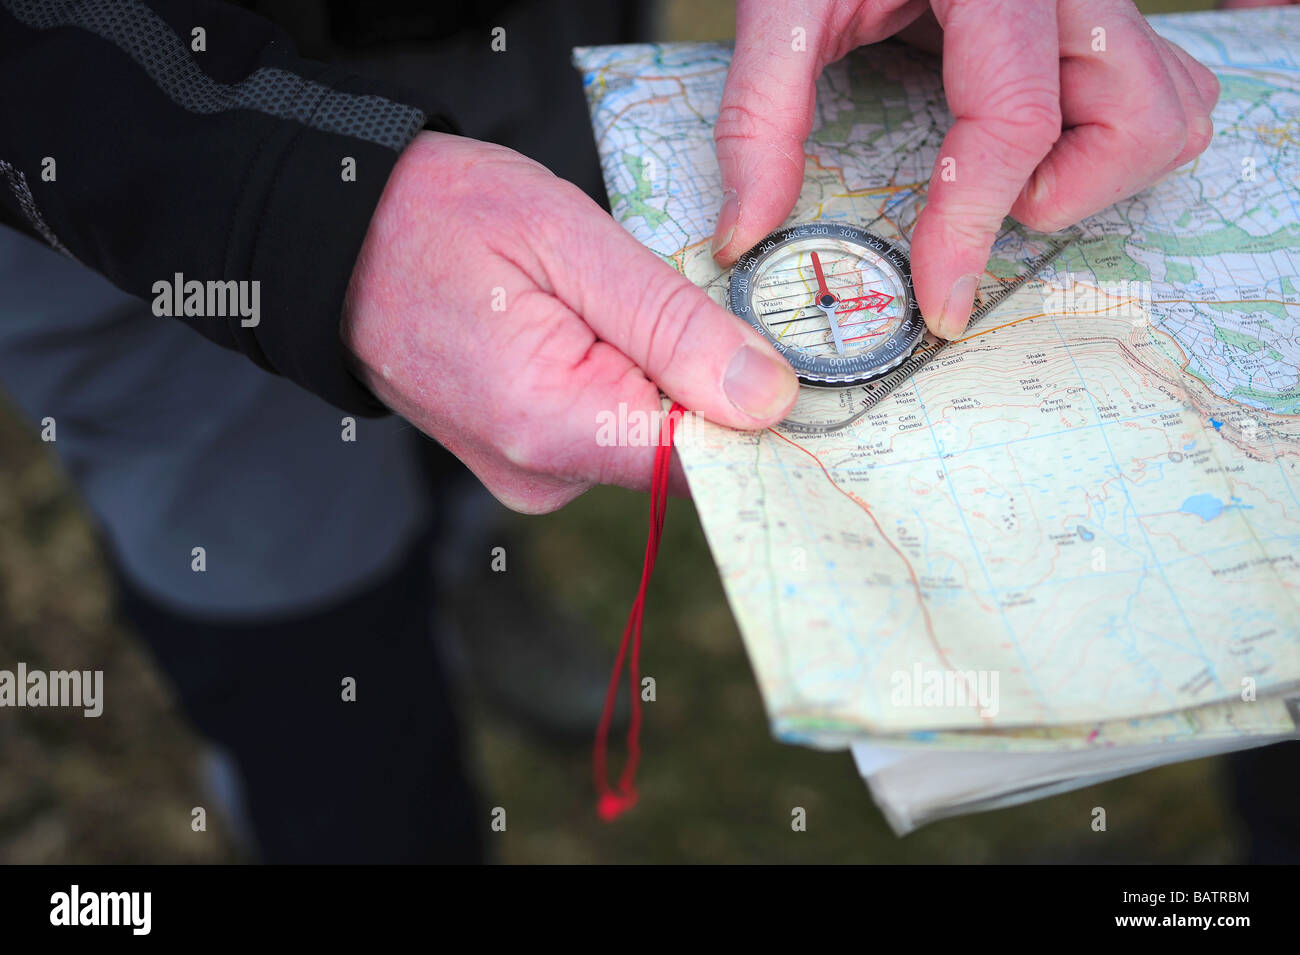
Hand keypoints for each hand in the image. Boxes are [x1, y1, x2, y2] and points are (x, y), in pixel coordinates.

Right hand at [342, 132, 798, 512]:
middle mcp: (542, 475)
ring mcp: (529, 475)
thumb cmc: (443, 218)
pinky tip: (584, 327)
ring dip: (654, 373)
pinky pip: (604, 430)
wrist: (337, 238)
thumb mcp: (572, 241)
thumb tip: (769, 399)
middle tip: (659, 289)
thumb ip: (674, 327)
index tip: (780, 359)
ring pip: (644, 437)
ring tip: (601, 300)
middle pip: (678, 449)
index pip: (705, 460)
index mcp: (553, 426)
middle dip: (697, 375)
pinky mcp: (523, 461)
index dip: (754, 411)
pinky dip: (619, 381)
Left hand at [711, 0, 1220, 338]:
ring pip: (1171, 110)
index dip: (973, 225)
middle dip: (1060, 194)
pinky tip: (1038, 133)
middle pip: (1138, 120)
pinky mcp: (1106, 12)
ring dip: (1096, 169)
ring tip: (1008, 160)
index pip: (1016, 118)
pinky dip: (1111, 139)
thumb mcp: (785, 6)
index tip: (940, 304)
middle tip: (982, 193)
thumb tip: (744, 233)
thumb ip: (760, 116)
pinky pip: (1166, 90)